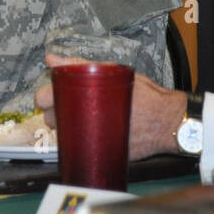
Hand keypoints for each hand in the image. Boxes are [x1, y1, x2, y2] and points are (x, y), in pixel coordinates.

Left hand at [38, 53, 186, 160]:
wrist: (168, 122)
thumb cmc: (145, 96)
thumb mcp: (112, 72)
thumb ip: (78, 65)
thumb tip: (52, 59)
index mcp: (84, 95)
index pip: (45, 98)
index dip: (44, 96)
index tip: (50, 95)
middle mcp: (84, 120)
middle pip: (51, 119)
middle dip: (56, 112)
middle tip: (70, 105)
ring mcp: (91, 139)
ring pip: (63, 135)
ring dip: (68, 126)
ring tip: (84, 117)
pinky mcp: (100, 153)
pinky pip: (79, 147)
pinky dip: (82, 139)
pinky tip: (92, 131)